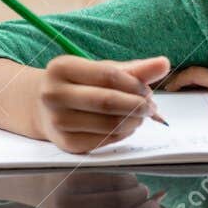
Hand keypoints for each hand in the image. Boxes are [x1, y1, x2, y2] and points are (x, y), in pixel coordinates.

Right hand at [33, 54, 169, 152]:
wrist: (42, 107)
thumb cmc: (80, 85)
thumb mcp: (101, 70)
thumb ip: (134, 69)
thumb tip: (164, 64)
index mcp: (61, 68)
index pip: (108, 75)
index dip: (134, 84)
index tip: (147, 90)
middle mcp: (54, 94)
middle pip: (108, 102)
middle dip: (137, 105)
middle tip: (150, 107)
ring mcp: (58, 121)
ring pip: (108, 124)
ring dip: (133, 121)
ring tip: (140, 116)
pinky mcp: (67, 143)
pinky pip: (105, 140)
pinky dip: (123, 134)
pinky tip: (127, 126)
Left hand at [163, 51, 207, 100]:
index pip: (200, 81)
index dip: (185, 87)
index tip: (173, 97)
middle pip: (189, 78)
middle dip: (174, 88)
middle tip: (158, 98)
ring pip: (187, 76)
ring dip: (172, 85)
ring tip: (157, 96)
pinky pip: (191, 77)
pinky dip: (178, 81)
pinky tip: (168, 89)